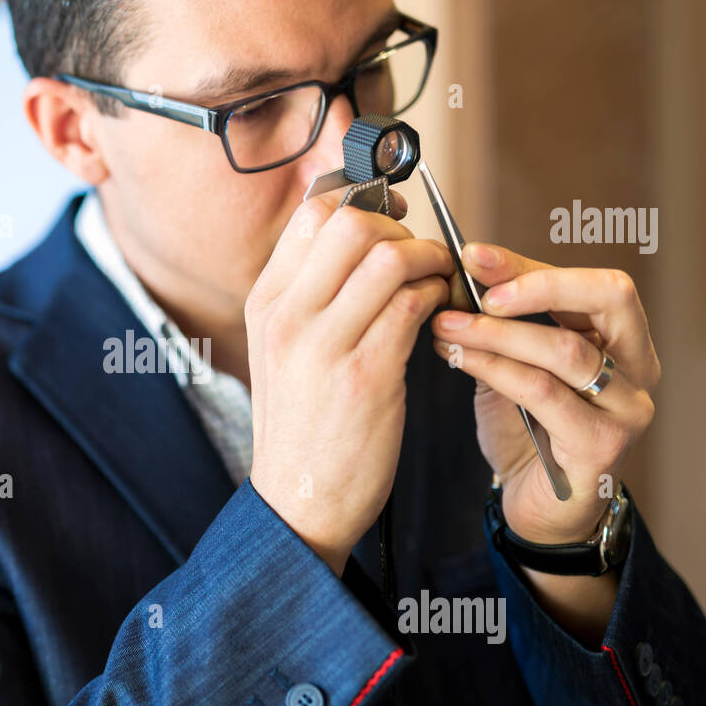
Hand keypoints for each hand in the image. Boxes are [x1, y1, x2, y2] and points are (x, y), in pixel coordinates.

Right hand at [248, 188, 451, 576]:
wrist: (297, 503)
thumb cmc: (301, 427)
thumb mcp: (282, 352)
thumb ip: (308, 298)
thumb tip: (358, 245)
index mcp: (265, 303)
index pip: (311, 214)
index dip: (363, 202)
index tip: (393, 221)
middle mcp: (288, 316)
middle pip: (350, 223)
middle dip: (401, 228)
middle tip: (421, 256)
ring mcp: (323, 345)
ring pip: (388, 257)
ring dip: (429, 261)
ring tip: (438, 283)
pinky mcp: (365, 375)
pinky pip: (413, 305)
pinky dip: (438, 297)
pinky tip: (441, 314)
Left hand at [430, 243, 660, 547]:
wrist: (539, 512)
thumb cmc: (527, 435)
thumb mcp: (513, 370)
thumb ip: (501, 328)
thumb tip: (458, 277)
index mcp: (623, 342)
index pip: (591, 284)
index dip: (530, 266)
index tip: (475, 255)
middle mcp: (638, 371)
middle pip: (609, 298)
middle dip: (536, 284)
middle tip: (476, 285)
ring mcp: (627, 410)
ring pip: (566, 349)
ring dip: (498, 332)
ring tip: (447, 324)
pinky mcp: (601, 446)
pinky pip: (543, 393)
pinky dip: (495, 369)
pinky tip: (459, 358)